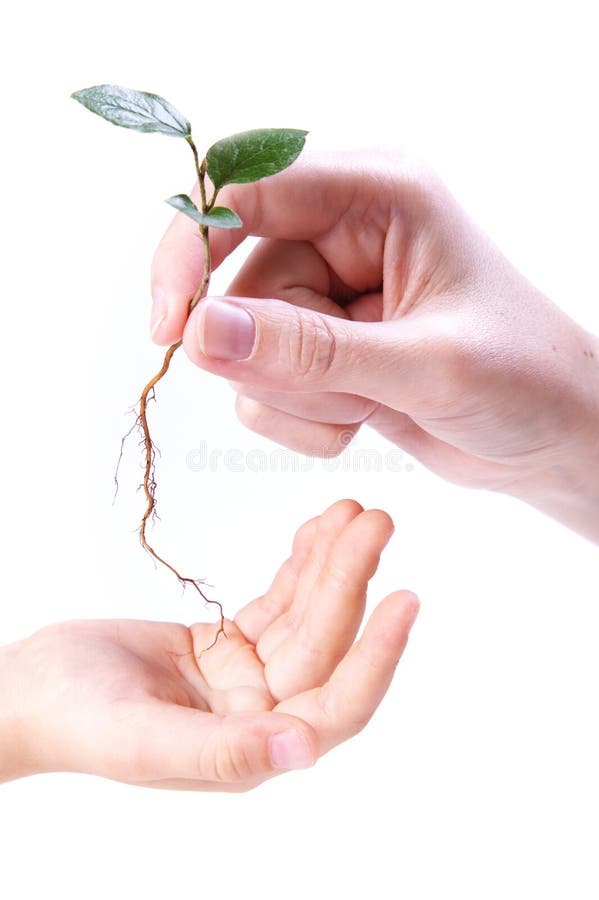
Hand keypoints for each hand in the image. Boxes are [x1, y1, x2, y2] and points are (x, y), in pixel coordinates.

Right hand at [0, 500, 417, 790]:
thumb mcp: (140, 739)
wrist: (29, 687)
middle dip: (350, 580)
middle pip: (324, 643)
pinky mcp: (228, 647)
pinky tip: (318, 530)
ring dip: (330, 563)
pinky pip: (277, 601)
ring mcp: (247, 680)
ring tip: (355, 511)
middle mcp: (261, 717)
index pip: (335, 706)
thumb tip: (305, 751)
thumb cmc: (71, 718)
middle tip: (375, 519)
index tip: (405, 597)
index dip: (376, 656)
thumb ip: (223, 752)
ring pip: (305, 615)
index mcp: (250, 753)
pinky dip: (298, 565)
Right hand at [151, 150, 598, 540]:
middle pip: (237, 287)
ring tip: (372, 404)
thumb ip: (312, 351)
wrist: (554, 439)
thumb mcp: (425, 365)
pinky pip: (261, 385)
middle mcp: (342, 232)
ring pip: (242, 346)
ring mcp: (328, 294)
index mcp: (377, 194)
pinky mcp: (321, 347)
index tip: (171, 328)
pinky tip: (362, 421)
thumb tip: (202, 332)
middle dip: (281, 360)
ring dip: (298, 396)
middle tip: (353, 391)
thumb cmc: (524, 380)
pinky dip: (302, 419)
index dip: (192, 249)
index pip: (245, 191)